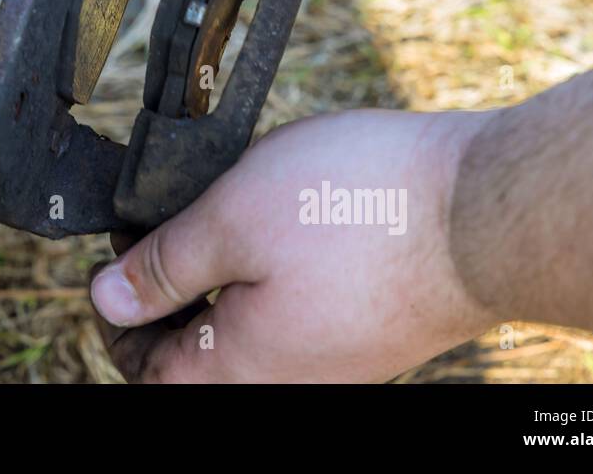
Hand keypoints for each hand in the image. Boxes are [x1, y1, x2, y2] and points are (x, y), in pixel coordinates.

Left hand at [90, 109, 495, 381]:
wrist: (486, 210)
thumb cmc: (358, 210)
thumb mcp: (230, 220)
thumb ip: (162, 265)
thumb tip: (106, 298)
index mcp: (240, 372)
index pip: (147, 371)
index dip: (117, 316)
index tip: (115, 260)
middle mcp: (289, 382)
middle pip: (196, 358)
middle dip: (166, 294)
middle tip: (161, 226)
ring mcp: (336, 361)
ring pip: (247, 335)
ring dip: (219, 282)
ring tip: (220, 215)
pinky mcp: (371, 332)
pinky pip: (296, 318)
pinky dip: (269, 279)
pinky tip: (281, 224)